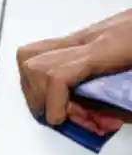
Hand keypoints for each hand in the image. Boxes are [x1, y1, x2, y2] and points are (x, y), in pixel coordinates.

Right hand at [17, 9, 131, 132]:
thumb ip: (128, 103)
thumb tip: (105, 119)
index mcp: (110, 49)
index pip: (59, 73)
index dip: (52, 101)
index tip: (58, 119)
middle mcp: (91, 38)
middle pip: (36, 63)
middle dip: (41, 97)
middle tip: (68, 117)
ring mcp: (86, 35)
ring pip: (32, 54)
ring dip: (35, 85)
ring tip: (60, 106)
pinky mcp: (88, 37)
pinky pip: (47, 52)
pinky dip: (44, 76)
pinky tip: (67, 92)